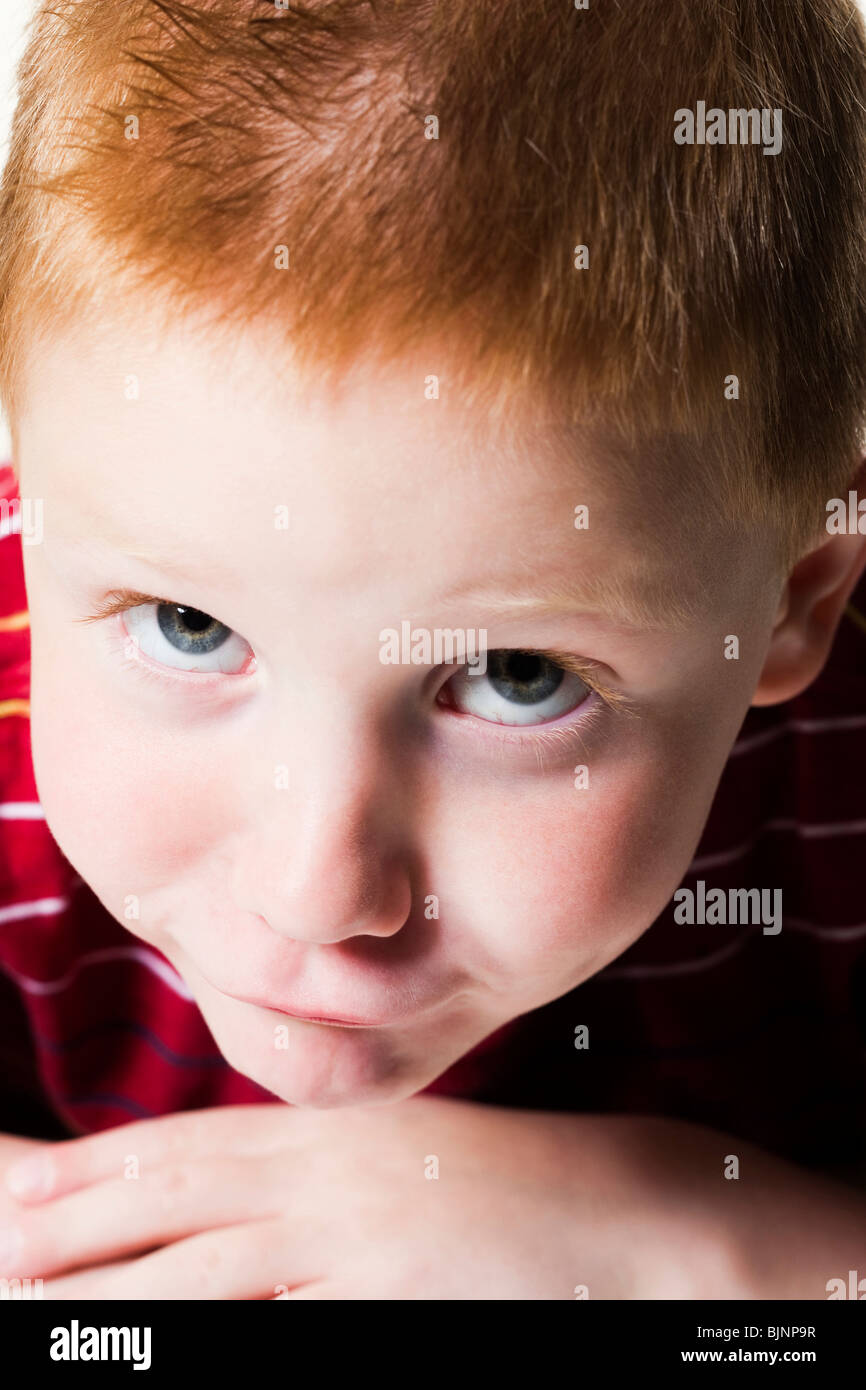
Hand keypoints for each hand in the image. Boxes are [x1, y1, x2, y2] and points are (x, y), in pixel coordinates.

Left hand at [3, 1101, 862, 1298]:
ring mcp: (354, 1231)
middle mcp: (325, 1169)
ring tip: (28, 1298)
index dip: (92, 1169)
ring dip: (113, 1293)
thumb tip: (242, 1216)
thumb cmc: (514, 1195)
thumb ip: (317, 1183)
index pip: (179, 1148)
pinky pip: (273, 1325)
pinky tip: (158, 1334)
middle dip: (70, 1220)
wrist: (629, 1211)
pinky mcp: (389, 1290)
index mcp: (325, 1133)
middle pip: (168, 1196)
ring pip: (199, 1267)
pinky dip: (209, 1334)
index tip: (15, 1183)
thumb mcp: (402, 1170)